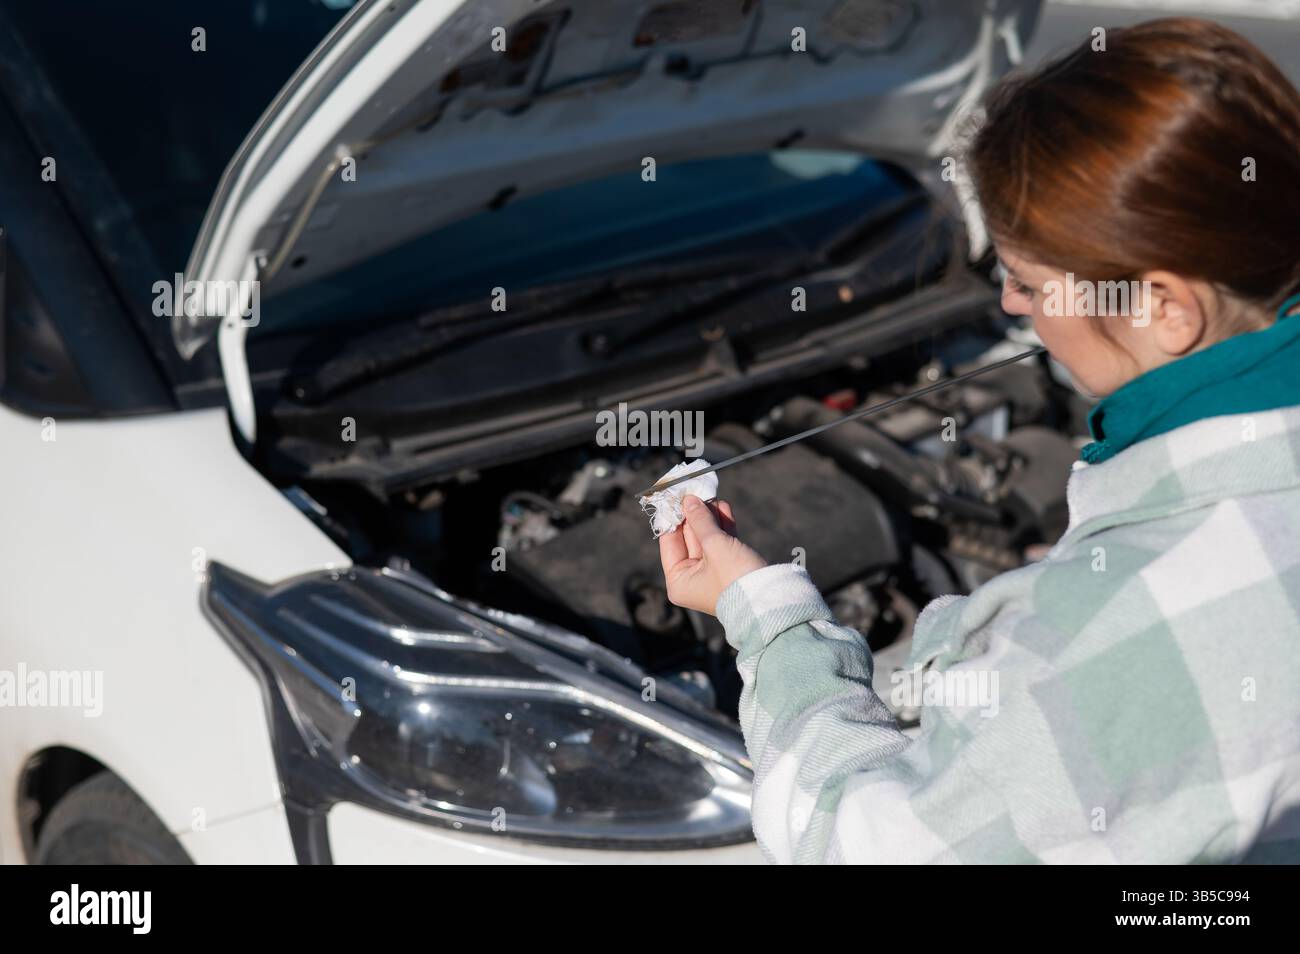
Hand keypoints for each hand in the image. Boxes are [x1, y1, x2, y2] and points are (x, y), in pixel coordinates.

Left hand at [658, 495, 767, 615]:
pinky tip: (724, 507)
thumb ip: (700, 520)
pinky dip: (723, 526)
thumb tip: (688, 501)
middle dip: (695, 515)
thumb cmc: (735, 577)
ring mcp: (711, 573)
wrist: (770, 597)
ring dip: (710, 517)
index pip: (669, 542)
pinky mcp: (729, 567)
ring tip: (712, 496)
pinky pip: (721, 543)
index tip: (674, 496)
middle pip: (688, 538)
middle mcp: (692, 579)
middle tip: (696, 492)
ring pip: (707, 538)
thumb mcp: (714, 545)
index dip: (673, 518)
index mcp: (678, 581)